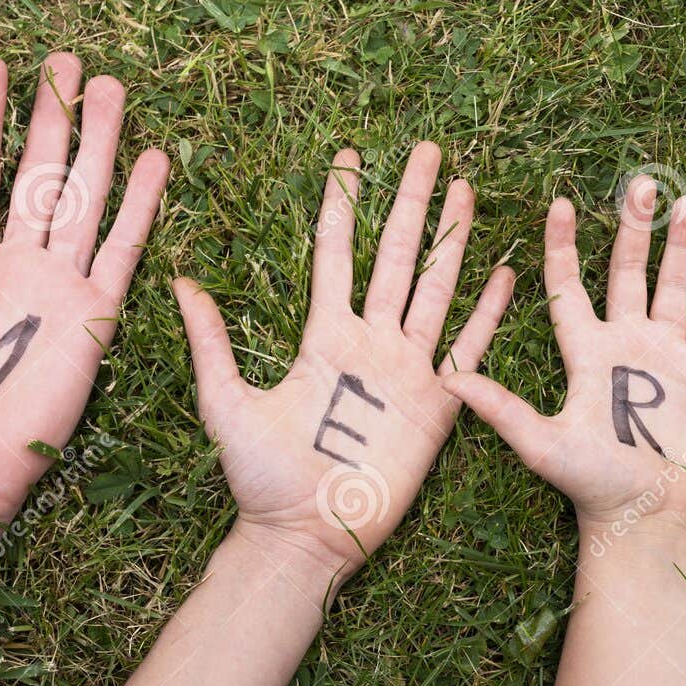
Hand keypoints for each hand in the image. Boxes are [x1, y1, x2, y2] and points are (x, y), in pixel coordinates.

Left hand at [0, 53, 167, 582]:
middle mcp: (13, 271)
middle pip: (39, 175)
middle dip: (53, 118)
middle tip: (67, 61)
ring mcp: (56, 292)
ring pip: (84, 198)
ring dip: (99, 142)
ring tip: (109, 85)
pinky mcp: (91, 320)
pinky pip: (121, 252)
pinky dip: (140, 206)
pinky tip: (155, 160)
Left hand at [173, 143, 513, 595]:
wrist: (306, 534)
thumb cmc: (262, 478)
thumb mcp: (224, 402)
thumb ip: (211, 342)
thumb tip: (182, 281)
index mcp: (323, 337)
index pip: (338, 256)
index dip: (344, 206)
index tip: (351, 156)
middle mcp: (370, 344)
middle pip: (397, 256)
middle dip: (411, 201)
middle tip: (428, 151)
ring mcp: (407, 371)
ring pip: (437, 289)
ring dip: (451, 241)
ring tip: (466, 192)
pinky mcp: (438, 406)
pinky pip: (469, 349)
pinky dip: (487, 312)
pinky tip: (504, 273)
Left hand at [441, 178, 685, 531]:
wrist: (647, 516)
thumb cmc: (590, 485)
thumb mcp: (540, 443)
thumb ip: (501, 409)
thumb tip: (450, 380)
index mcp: (584, 352)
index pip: (570, 286)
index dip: (565, 246)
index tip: (560, 202)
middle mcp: (623, 344)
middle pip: (627, 272)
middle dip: (634, 228)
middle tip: (640, 182)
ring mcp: (665, 356)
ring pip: (674, 286)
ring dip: (681, 246)